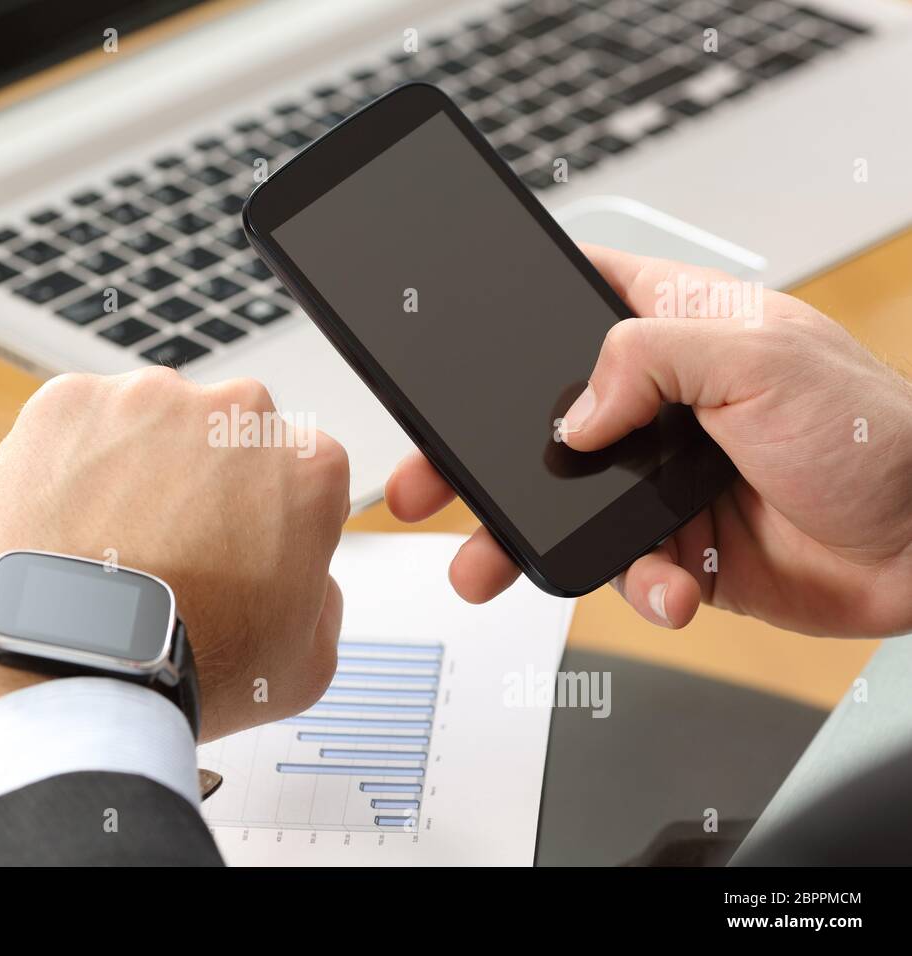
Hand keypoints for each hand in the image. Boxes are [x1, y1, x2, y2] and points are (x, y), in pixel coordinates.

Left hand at [0, 368, 349, 739]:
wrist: (75, 668)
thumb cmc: (186, 669)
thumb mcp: (305, 663)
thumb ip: (324, 600)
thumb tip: (306, 576)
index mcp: (308, 468)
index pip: (296, 472)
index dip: (264, 515)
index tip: (234, 549)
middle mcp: (237, 413)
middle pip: (226, 432)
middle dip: (202, 479)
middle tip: (170, 548)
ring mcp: (150, 399)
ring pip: (150, 420)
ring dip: (136, 464)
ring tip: (107, 539)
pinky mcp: (70, 401)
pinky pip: (77, 421)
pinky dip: (69, 459)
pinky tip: (66, 519)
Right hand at [387, 245, 911, 635]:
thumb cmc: (875, 432)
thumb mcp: (761, 359)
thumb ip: (649, 359)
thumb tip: (571, 415)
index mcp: (678, 327)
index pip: (573, 295)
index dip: (507, 310)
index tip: (445, 334)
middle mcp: (660, 400)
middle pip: (536, 417)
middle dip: (473, 454)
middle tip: (422, 481)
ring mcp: (661, 474)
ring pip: (560, 503)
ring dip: (519, 538)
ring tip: (480, 566)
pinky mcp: (675, 542)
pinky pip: (621, 566)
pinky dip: (635, 585)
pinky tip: (666, 586)